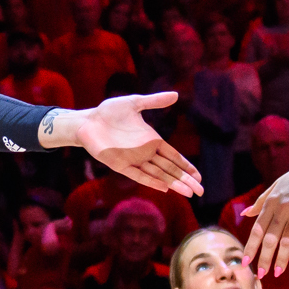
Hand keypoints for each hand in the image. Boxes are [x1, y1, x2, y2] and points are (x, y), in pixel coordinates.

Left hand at [62, 93, 203, 197]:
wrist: (87, 120)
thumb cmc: (109, 112)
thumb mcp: (135, 103)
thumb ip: (154, 101)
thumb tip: (176, 95)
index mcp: (151, 140)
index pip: (173, 157)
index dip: (186, 166)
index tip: (199, 176)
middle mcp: (144, 153)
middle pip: (169, 169)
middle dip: (185, 180)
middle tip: (201, 191)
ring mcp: (133, 160)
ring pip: (158, 175)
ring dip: (173, 183)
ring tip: (188, 193)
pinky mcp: (120, 165)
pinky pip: (138, 175)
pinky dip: (151, 181)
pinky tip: (165, 187)